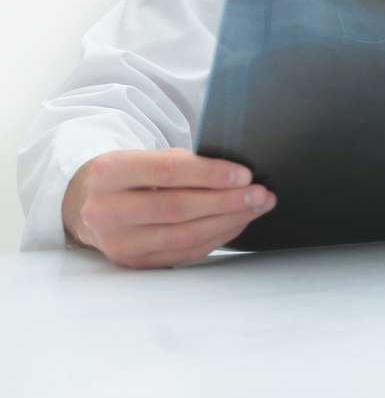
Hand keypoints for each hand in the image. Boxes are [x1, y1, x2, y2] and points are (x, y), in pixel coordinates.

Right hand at [61, 148, 275, 268]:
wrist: (86, 203)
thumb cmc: (128, 175)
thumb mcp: (144, 157)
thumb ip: (183, 163)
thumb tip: (236, 176)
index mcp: (109, 173)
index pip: (167, 173)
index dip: (210, 175)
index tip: (245, 175)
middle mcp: (106, 211)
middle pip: (177, 208)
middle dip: (226, 202)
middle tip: (261, 194)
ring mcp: (117, 242)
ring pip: (183, 236)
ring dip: (228, 222)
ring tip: (257, 208)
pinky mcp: (132, 263)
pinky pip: (183, 253)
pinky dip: (215, 238)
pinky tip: (236, 224)